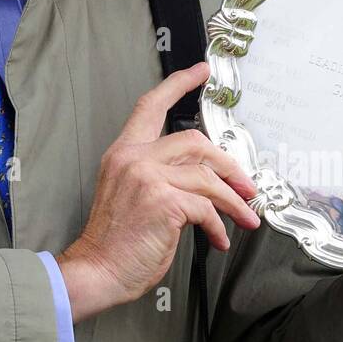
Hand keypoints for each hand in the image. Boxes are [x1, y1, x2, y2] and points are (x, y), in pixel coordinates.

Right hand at [56, 62, 260, 323]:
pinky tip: (220, 238)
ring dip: (234, 200)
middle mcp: (134, 158)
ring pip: (208, 177)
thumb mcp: (131, 194)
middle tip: (245, 185)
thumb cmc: (114, 240)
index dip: (179, 84)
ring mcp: (148, 177)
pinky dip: (220, 225)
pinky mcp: (164, 201)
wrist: (97, 270)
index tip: (200, 71)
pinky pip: (206, 207)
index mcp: (124, 152)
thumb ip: (160, 176)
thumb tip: (205, 180)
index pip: (151, 105)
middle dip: (228, 164)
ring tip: (245, 216)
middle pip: (195, 141)